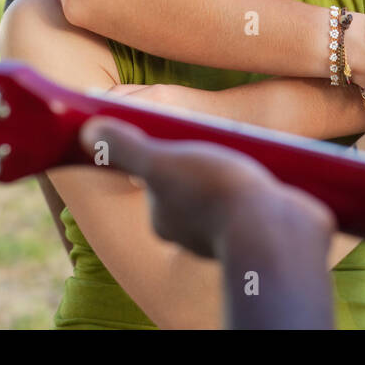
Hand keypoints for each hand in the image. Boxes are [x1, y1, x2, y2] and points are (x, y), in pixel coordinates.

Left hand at [79, 118, 333, 258]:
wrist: (275, 231)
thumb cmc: (215, 192)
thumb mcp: (162, 162)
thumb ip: (126, 149)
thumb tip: (89, 130)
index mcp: (163, 219)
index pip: (158, 176)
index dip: (168, 150)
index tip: (185, 131)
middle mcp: (190, 233)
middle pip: (190, 184)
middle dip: (201, 160)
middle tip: (217, 137)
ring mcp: (226, 234)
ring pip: (222, 193)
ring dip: (230, 172)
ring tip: (244, 150)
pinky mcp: (258, 232)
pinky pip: (251, 202)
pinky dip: (255, 187)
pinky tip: (267, 171)